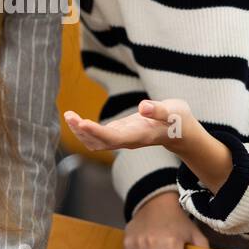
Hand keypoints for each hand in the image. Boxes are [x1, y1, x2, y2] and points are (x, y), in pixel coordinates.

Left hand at [64, 98, 196, 152]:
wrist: (180, 131)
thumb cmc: (178, 121)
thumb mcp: (174, 112)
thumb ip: (159, 110)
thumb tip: (143, 107)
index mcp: (139, 137)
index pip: (114, 138)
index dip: (97, 132)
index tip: (82, 123)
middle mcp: (128, 141)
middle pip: (100, 142)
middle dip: (83, 131)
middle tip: (69, 116)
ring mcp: (122, 138)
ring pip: (96, 141)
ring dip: (80, 131)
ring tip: (69, 116)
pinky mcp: (120, 132)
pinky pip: (98, 135)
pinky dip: (85, 129)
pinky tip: (75, 119)